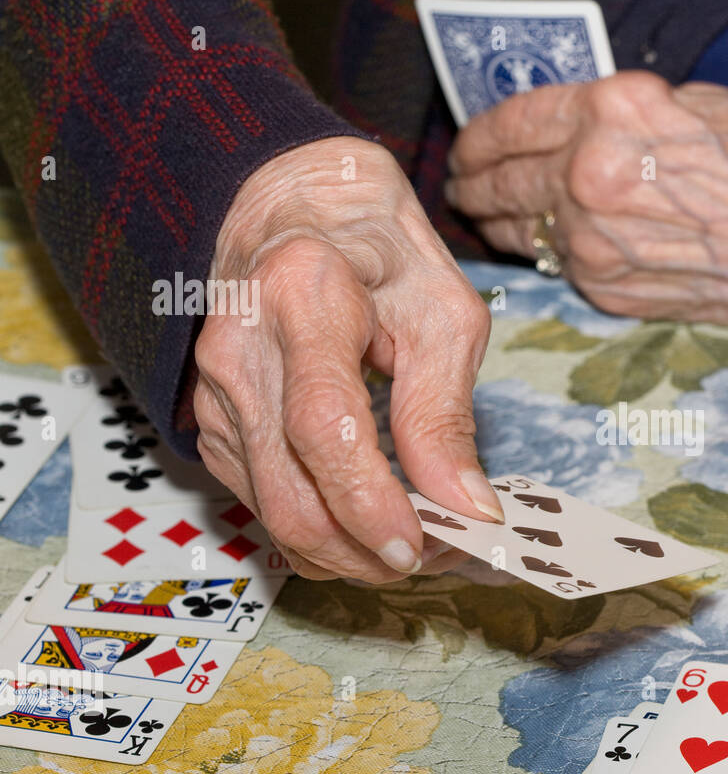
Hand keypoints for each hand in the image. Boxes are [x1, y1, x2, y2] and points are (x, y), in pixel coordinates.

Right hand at [194, 136, 500, 582]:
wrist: (297, 211)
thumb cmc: (382, 252)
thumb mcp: (443, 313)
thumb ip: (447, 412)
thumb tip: (467, 509)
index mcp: (302, 294)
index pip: (323, 425)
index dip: (370, 500)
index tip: (421, 545)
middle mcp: (239, 345)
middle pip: (289, 488)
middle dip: (362, 550)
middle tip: (431, 562)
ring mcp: (214, 389)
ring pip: (271, 510)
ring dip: (346, 552)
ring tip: (415, 548)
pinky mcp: (213, 422)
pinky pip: (264, 501)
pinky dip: (320, 532)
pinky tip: (370, 526)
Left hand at [445, 74, 727, 343]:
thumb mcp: (694, 102)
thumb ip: (620, 115)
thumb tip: (573, 128)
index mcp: (609, 115)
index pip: (510, 121)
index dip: (479, 133)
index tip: (468, 142)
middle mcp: (589, 178)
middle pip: (497, 180)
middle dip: (472, 180)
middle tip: (463, 180)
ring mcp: (595, 243)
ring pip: (517, 231)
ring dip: (496, 220)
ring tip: (490, 212)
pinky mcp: (610, 290)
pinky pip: (557, 265)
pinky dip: (545, 251)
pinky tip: (549, 242)